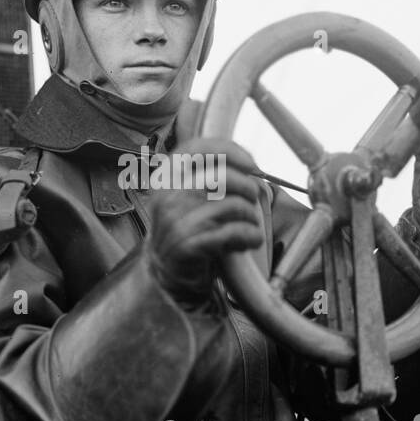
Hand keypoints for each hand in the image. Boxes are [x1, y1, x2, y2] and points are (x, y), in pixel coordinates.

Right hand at [144, 136, 263, 304]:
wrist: (167, 272)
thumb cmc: (188, 229)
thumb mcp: (188, 196)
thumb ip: (210, 176)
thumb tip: (251, 166)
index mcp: (166, 177)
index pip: (198, 148)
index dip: (230, 151)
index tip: (251, 164)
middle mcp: (167, 196)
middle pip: (221, 177)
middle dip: (247, 187)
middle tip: (253, 199)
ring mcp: (176, 221)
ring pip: (231, 205)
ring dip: (250, 216)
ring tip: (250, 225)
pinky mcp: (189, 245)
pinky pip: (232, 232)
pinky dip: (250, 235)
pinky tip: (250, 240)